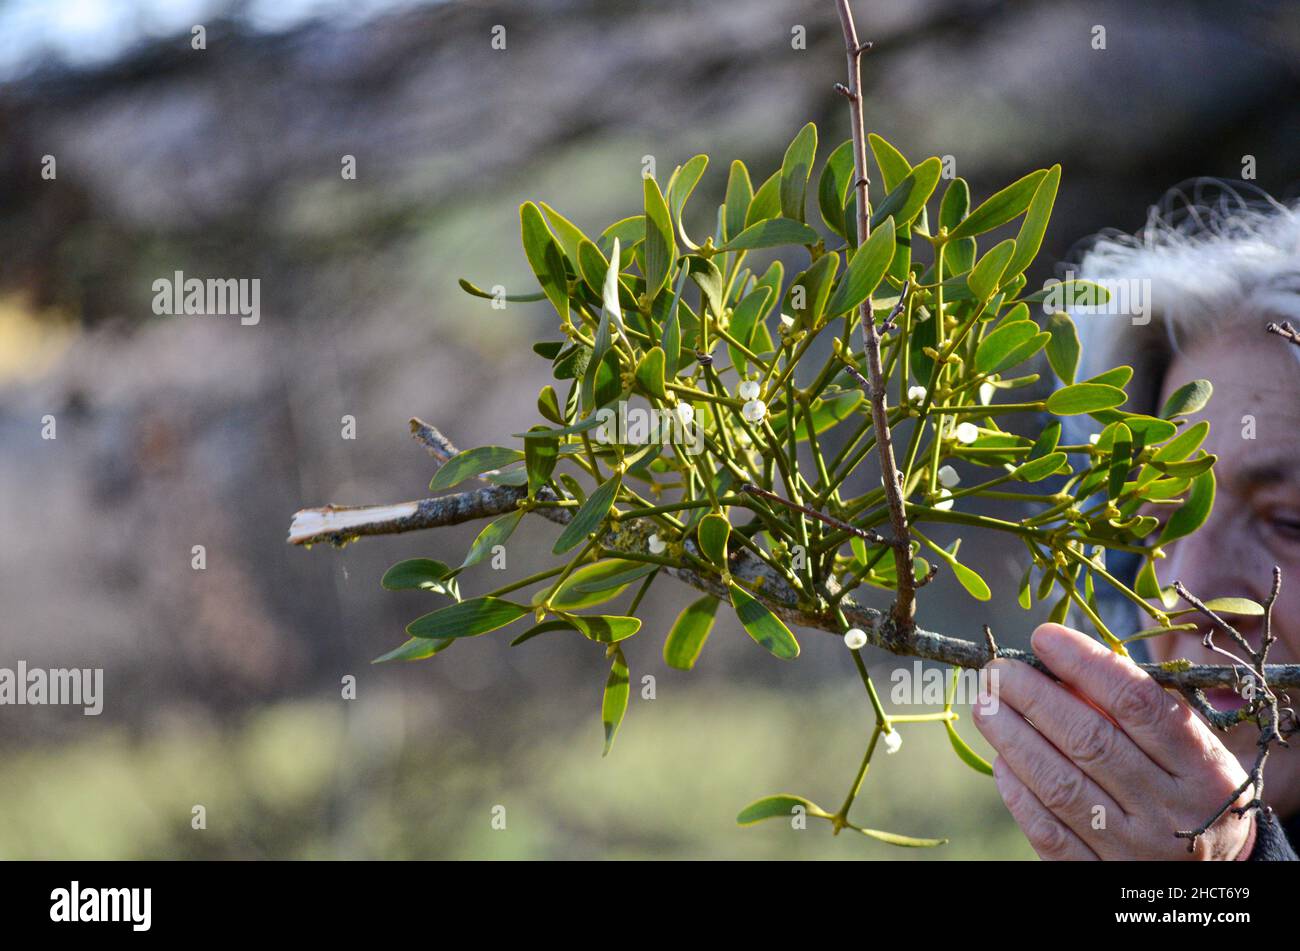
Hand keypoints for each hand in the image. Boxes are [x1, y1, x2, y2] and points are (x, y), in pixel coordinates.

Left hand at [971, 623, 1254, 859]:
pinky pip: (1048, 832)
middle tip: (997, 670)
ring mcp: (1133, 849)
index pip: (1137, 703)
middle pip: (1090, 741)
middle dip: (1033, 697)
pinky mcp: (1098, 876)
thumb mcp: (1194, 749)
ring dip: (1012, 739)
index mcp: (1203, 769)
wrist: (1217, 874)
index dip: (1085, 664)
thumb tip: (1062, 662)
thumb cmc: (1192, 789)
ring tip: (985, 706)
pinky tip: (1001, 761)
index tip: (1044, 637)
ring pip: (1060, 785)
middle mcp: (1170, 811)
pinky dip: (1018, 793)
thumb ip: (1142, 708)